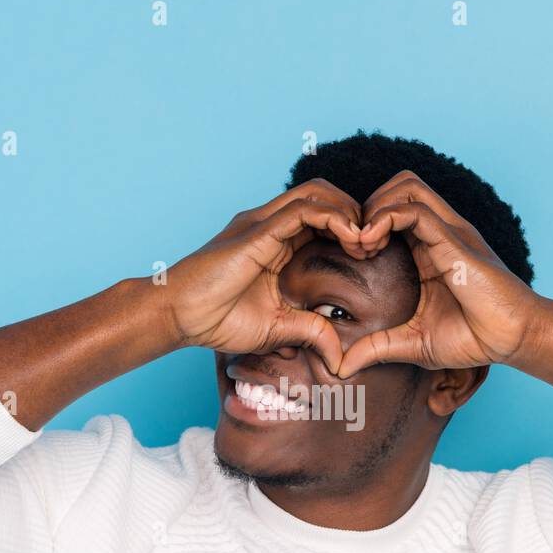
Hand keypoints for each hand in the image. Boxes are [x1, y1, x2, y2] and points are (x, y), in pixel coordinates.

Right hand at [167, 179, 368, 373]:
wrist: (179, 317)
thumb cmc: (217, 321)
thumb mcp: (278, 329)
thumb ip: (312, 333)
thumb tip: (340, 359)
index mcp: (275, 242)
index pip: (323, 218)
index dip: (351, 230)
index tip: (370, 256)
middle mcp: (270, 224)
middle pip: (325, 196)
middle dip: (356, 214)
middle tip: (374, 245)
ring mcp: (263, 223)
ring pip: (318, 193)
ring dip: (350, 212)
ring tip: (366, 241)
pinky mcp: (258, 230)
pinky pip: (304, 208)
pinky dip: (334, 217)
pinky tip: (351, 238)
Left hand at [337, 171, 548, 377]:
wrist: (514, 338)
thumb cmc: (474, 338)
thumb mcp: (413, 343)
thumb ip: (377, 348)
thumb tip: (342, 366)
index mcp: (429, 249)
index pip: (392, 212)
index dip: (365, 225)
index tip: (352, 257)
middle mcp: (439, 232)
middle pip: (398, 187)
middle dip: (366, 208)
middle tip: (353, 245)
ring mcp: (448, 231)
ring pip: (405, 186)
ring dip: (374, 208)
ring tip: (362, 244)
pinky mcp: (453, 240)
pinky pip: (414, 209)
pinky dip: (384, 218)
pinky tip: (370, 245)